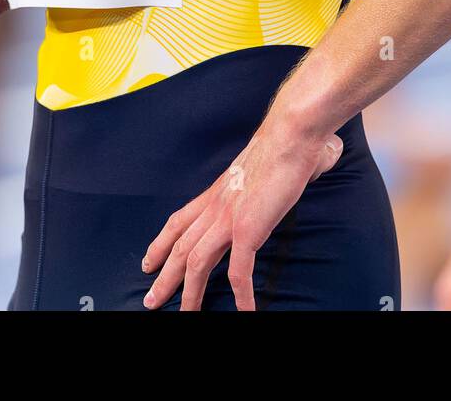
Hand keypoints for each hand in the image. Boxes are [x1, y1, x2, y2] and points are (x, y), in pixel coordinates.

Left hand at [141, 118, 342, 310]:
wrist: (291, 133)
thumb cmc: (285, 142)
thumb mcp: (264, 165)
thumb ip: (270, 177)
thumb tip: (302, 172)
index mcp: (218, 192)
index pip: (179, 221)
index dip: (160, 243)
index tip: (148, 262)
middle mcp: (217, 206)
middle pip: (180, 247)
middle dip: (164, 277)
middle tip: (151, 301)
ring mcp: (229, 218)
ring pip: (197, 263)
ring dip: (191, 294)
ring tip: (188, 316)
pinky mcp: (248, 229)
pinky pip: (239, 272)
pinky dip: (241, 296)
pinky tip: (245, 314)